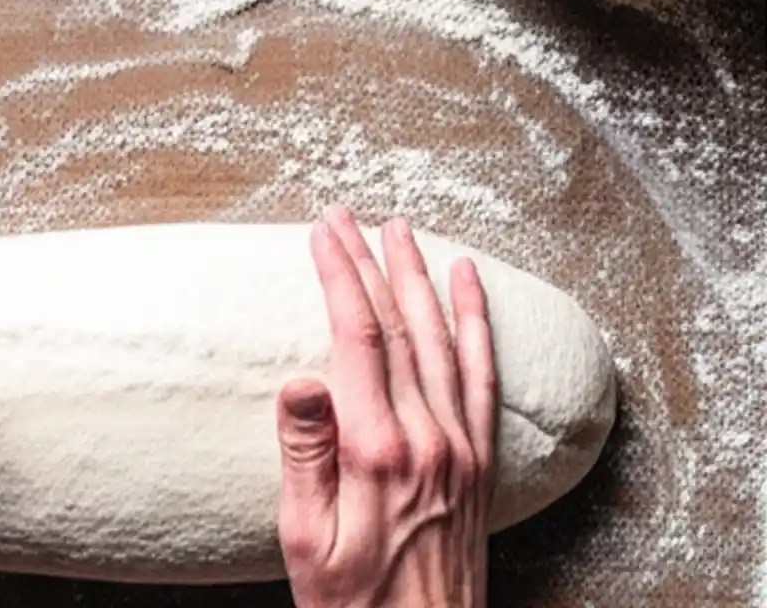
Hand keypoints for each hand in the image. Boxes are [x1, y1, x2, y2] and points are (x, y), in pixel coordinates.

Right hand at [276, 207, 495, 607]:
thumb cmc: (350, 604)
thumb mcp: (305, 541)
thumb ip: (305, 456)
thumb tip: (300, 380)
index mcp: (376, 450)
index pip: (356, 336)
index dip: (338, 275)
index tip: (321, 231)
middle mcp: (428, 437)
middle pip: (399, 326)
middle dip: (371, 261)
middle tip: (348, 214)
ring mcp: (461, 446)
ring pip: (442, 339)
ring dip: (420, 278)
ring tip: (402, 231)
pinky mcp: (480, 461)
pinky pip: (483, 375)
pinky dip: (477, 324)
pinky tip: (468, 286)